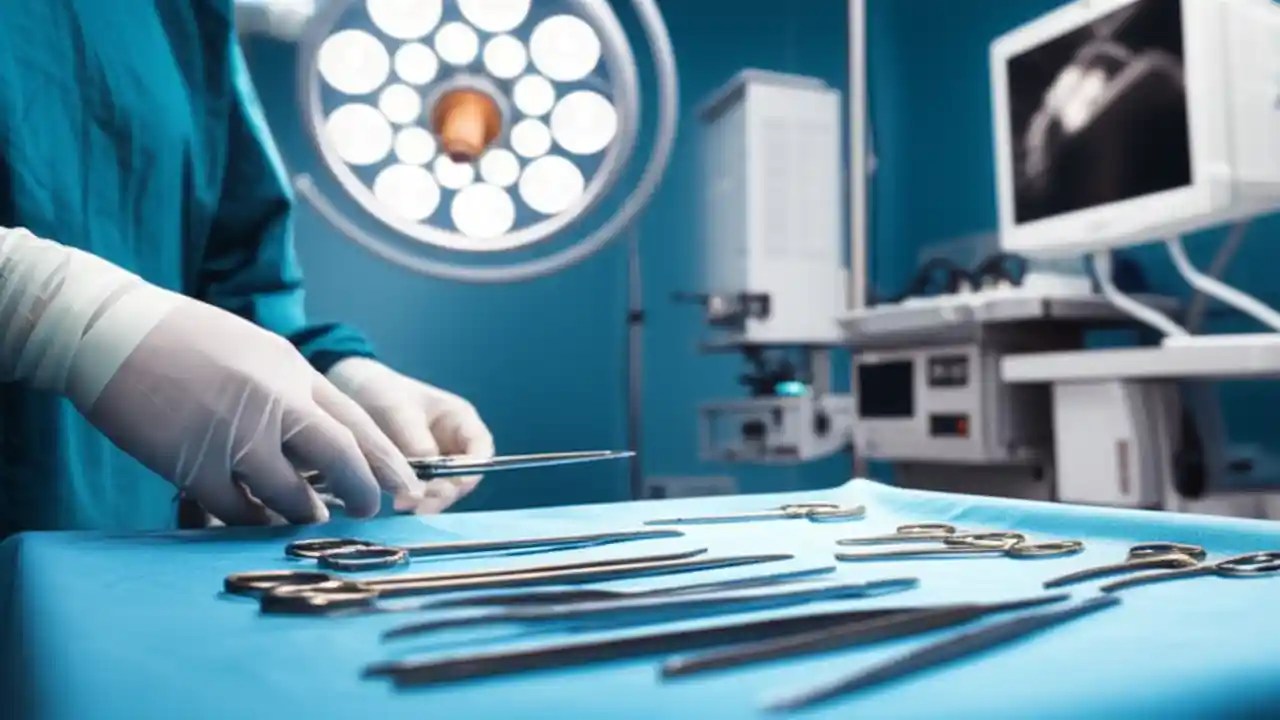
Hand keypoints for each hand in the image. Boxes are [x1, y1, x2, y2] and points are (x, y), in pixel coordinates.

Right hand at [0, 228, 418, 524]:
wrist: (107, 332)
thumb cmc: (180, 338)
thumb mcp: (253, 349)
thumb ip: (288, 390)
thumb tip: (319, 436)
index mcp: (289, 370)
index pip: (355, 420)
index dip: (385, 458)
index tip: (406, 483)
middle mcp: (272, 402)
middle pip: (338, 456)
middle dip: (362, 490)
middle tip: (371, 511)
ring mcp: (234, 435)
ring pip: (289, 494)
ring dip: (303, 513)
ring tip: (307, 518)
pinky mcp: (194, 464)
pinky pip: (236, 510)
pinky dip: (250, 522)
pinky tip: (255, 523)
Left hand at [327, 357, 493, 512]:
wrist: (351, 392)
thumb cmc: (382, 391)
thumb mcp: (399, 410)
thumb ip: (416, 443)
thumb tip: (427, 477)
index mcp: (460, 421)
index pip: (481, 450)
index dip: (472, 469)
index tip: (455, 483)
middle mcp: (453, 445)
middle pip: (463, 477)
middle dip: (445, 491)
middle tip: (421, 501)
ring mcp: (435, 463)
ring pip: (443, 490)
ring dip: (428, 501)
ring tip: (404, 505)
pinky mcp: (414, 476)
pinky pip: (422, 494)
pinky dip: (413, 501)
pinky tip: (397, 504)